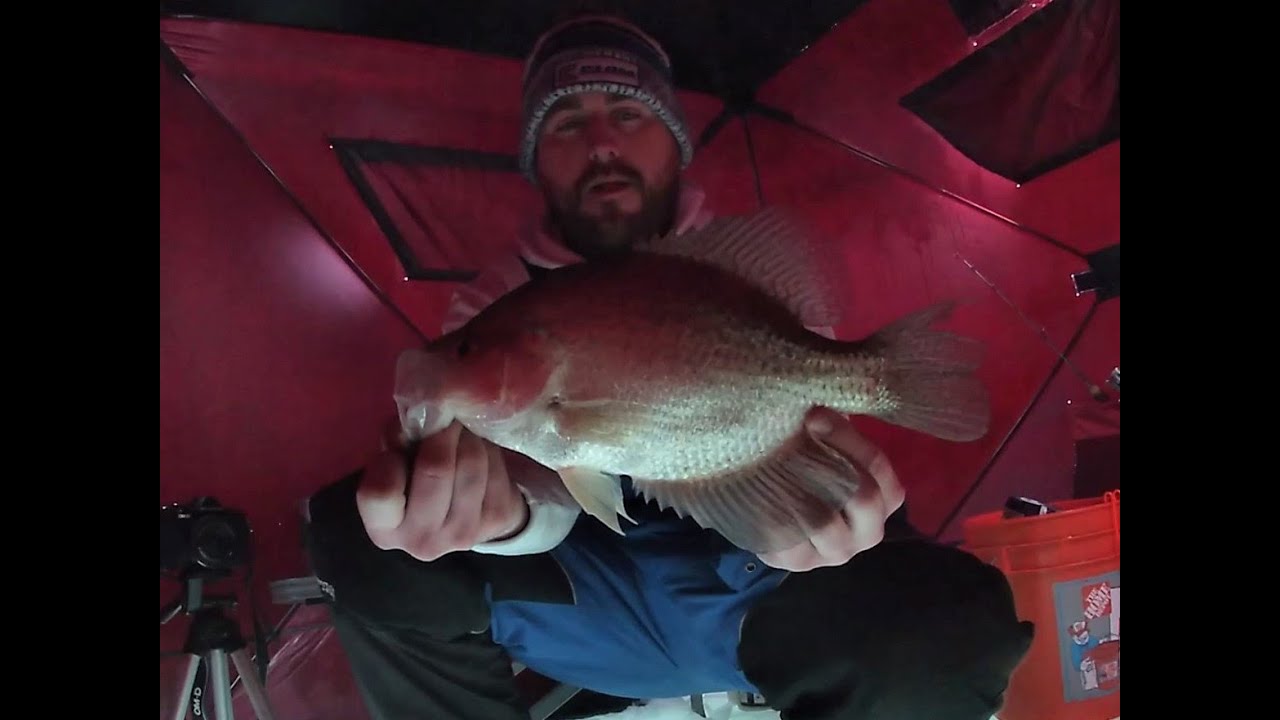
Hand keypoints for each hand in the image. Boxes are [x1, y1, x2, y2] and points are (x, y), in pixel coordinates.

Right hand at [355, 418, 529, 560]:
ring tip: (461, 430)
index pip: (380, 494)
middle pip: (435, 470)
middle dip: (441, 433)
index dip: (389, 460)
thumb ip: (395, 441)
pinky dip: (487, 448)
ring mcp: (463, 534)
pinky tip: (479, 447)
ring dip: (467, 436)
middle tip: (444, 416)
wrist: (464, 511)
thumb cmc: (415, 480)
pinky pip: (494, 467)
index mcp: (384, 530)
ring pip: (471, 464)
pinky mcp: (496, 519)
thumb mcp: (393, 462)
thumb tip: (421, 415)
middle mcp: (421, 540)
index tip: (400, 444)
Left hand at [758, 407, 905, 571]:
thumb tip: (842, 384)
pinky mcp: (797, 561)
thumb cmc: (804, 461)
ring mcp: (833, 552)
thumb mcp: (825, 437)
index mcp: (883, 499)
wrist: (762, 500)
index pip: (881, 470)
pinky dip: (776, 511)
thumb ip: (838, 421)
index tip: (815, 413)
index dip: (848, 439)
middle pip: (866, 498)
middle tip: (798, 435)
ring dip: (801, 485)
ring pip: (827, 522)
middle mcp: (867, 531)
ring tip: (776, 459)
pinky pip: (791, 538)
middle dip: (831, 459)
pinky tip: (761, 487)